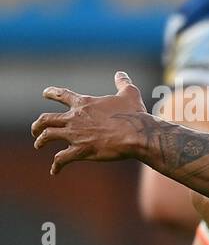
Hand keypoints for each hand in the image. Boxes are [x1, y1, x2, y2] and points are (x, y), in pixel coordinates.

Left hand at [33, 72, 148, 173]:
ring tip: (39, 144)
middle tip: (36, 129)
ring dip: (41, 141)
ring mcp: (75, 135)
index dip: (51, 93)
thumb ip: (123, 83)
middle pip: (46, 119)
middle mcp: (74, 118)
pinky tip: (55, 170)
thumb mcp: (129, 94)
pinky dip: (56, 165)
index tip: (45, 93)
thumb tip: (121, 74)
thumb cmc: (134, 114)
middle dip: (38, 125)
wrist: (136, 134)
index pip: (61, 95)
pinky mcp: (80, 151)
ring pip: (47, 136)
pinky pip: (61, 159)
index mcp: (84, 103)